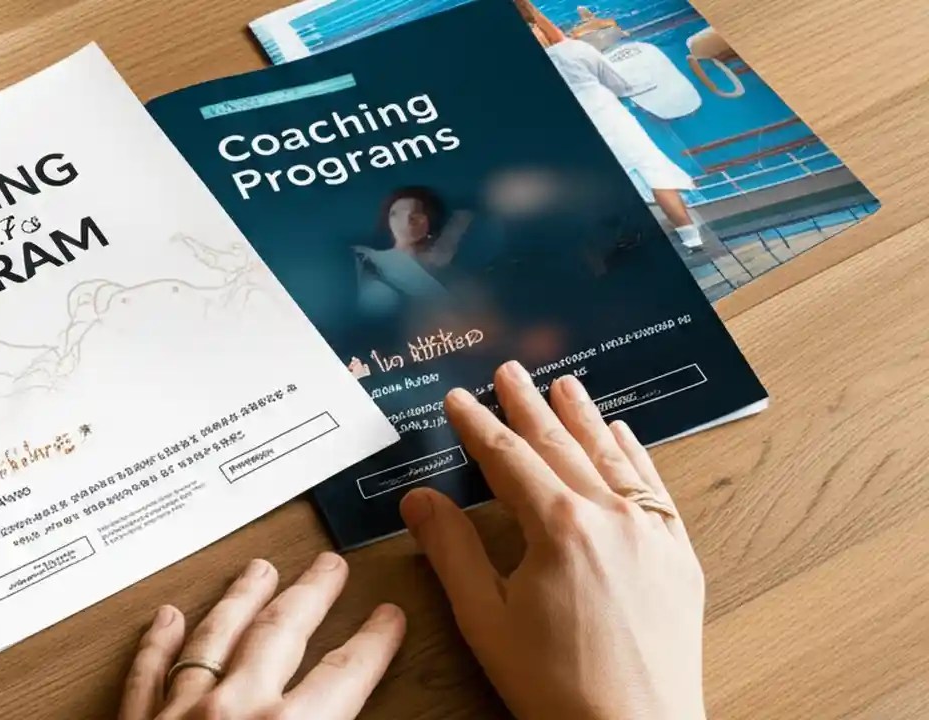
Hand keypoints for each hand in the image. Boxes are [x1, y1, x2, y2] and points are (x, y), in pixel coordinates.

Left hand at [120, 553, 405, 719]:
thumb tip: (345, 709)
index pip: (346, 673)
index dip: (373, 641)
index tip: (386, 616)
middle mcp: (236, 710)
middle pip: (282, 634)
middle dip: (310, 595)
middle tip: (327, 566)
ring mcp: (180, 714)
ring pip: (215, 637)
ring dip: (240, 600)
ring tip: (258, 570)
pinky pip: (148, 675)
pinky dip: (157, 645)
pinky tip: (165, 619)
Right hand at [401, 362, 705, 719]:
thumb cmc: (556, 685)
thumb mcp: (485, 618)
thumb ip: (451, 549)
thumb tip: (419, 499)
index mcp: (558, 526)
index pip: (508, 458)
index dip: (478, 424)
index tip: (460, 399)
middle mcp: (610, 516)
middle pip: (560, 444)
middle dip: (529, 406)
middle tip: (510, 371)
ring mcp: (652, 532)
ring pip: (611, 455)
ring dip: (583, 416)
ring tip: (564, 385)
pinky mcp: (679, 554)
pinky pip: (655, 486)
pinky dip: (636, 453)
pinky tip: (623, 433)